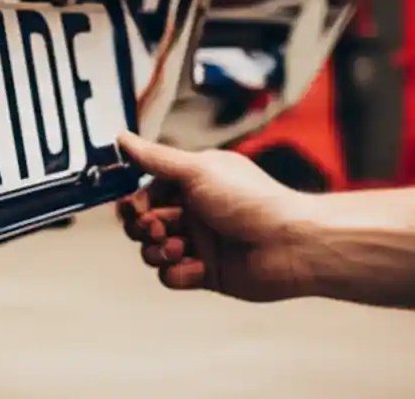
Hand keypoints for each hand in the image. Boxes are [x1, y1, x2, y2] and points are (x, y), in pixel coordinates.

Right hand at [115, 131, 316, 301]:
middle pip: (144, 223)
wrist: (291, 245)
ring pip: (153, 250)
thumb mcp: (197, 170)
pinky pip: (172, 275)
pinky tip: (196, 266)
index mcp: (192, 183)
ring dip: (157, 250)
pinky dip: (177, 272)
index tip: (134, 207)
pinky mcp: (206, 272)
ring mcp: (199, 243)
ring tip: (178, 247)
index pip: (147, 192)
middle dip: (143, 227)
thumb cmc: (252, 200)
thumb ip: (155, 159)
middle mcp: (194, 212)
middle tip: (157, 227)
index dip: (135, 202)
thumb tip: (123, 138)